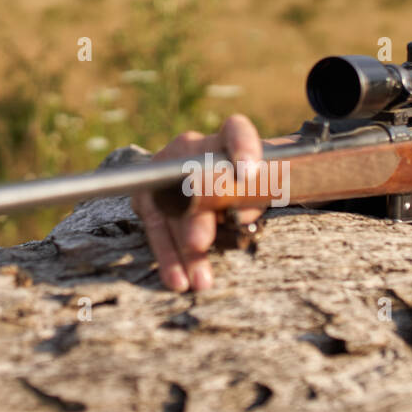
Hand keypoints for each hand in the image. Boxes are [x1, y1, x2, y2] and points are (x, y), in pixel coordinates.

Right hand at [131, 114, 266, 291]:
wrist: (227, 184)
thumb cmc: (250, 185)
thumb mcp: (262, 188)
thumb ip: (254, 196)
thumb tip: (239, 215)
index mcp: (227, 135)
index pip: (236, 132)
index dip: (242, 148)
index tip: (249, 173)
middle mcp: (190, 147)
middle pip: (190, 180)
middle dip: (194, 216)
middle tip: (199, 242)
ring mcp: (165, 171)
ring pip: (170, 210)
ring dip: (182, 248)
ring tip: (198, 279)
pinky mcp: (149, 197)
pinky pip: (155, 227)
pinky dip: (168, 256)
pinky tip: (178, 279)